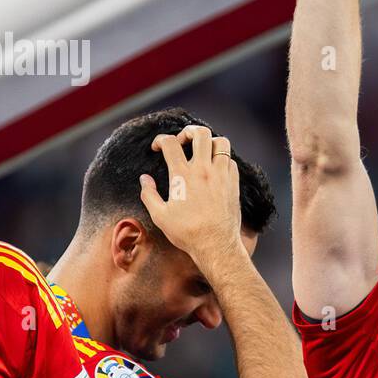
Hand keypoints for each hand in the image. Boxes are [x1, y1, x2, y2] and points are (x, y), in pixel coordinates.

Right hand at [140, 125, 243, 269]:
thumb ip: (149, 194)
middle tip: (182, 141)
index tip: (158, 147)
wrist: (216, 245)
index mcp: (182, 175)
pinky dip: (222, 158)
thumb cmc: (186, 232)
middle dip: (188, 131)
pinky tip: (214, 168)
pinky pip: (231, 160)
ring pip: (221, 142)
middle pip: (200, 134)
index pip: (171, 143)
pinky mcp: (233, 183)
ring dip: (209, 142)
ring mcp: (221, 175)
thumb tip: (144, 179)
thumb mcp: (160, 216)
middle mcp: (203, 170)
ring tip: (201, 151)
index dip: (161, 140)